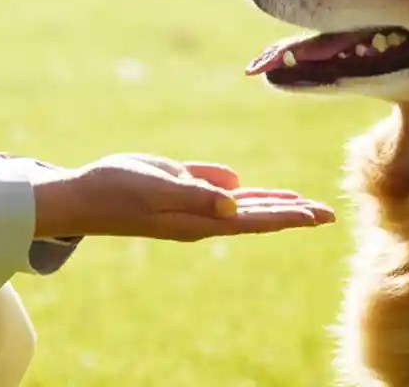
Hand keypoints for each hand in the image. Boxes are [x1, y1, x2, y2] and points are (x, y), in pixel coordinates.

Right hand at [32, 153, 334, 241]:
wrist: (80, 194)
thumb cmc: (116, 190)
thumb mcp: (157, 187)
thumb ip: (196, 195)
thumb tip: (236, 204)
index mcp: (200, 221)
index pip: (257, 220)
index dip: (291, 217)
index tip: (321, 216)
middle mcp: (201, 216)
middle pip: (257, 216)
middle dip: (293, 213)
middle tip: (327, 213)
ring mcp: (189, 203)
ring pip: (242, 204)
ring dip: (272, 203)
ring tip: (302, 203)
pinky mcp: (176, 188)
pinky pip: (216, 190)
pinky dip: (239, 190)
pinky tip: (249, 188)